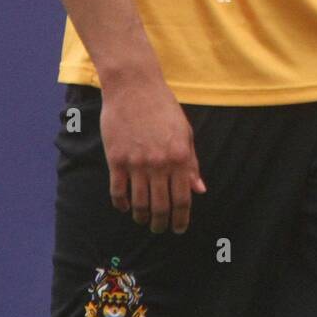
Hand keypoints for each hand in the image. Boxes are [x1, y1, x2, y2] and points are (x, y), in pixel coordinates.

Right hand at [100, 78, 205, 234]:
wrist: (134, 88)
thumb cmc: (164, 108)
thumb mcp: (185, 133)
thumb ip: (191, 163)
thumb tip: (199, 190)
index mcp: (180, 157)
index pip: (182, 199)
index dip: (181, 219)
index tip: (179, 229)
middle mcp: (159, 163)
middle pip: (160, 206)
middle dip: (161, 223)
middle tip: (160, 228)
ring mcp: (136, 163)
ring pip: (138, 203)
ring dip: (141, 217)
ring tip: (143, 220)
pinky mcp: (116, 160)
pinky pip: (118, 191)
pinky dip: (121, 204)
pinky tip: (125, 207)